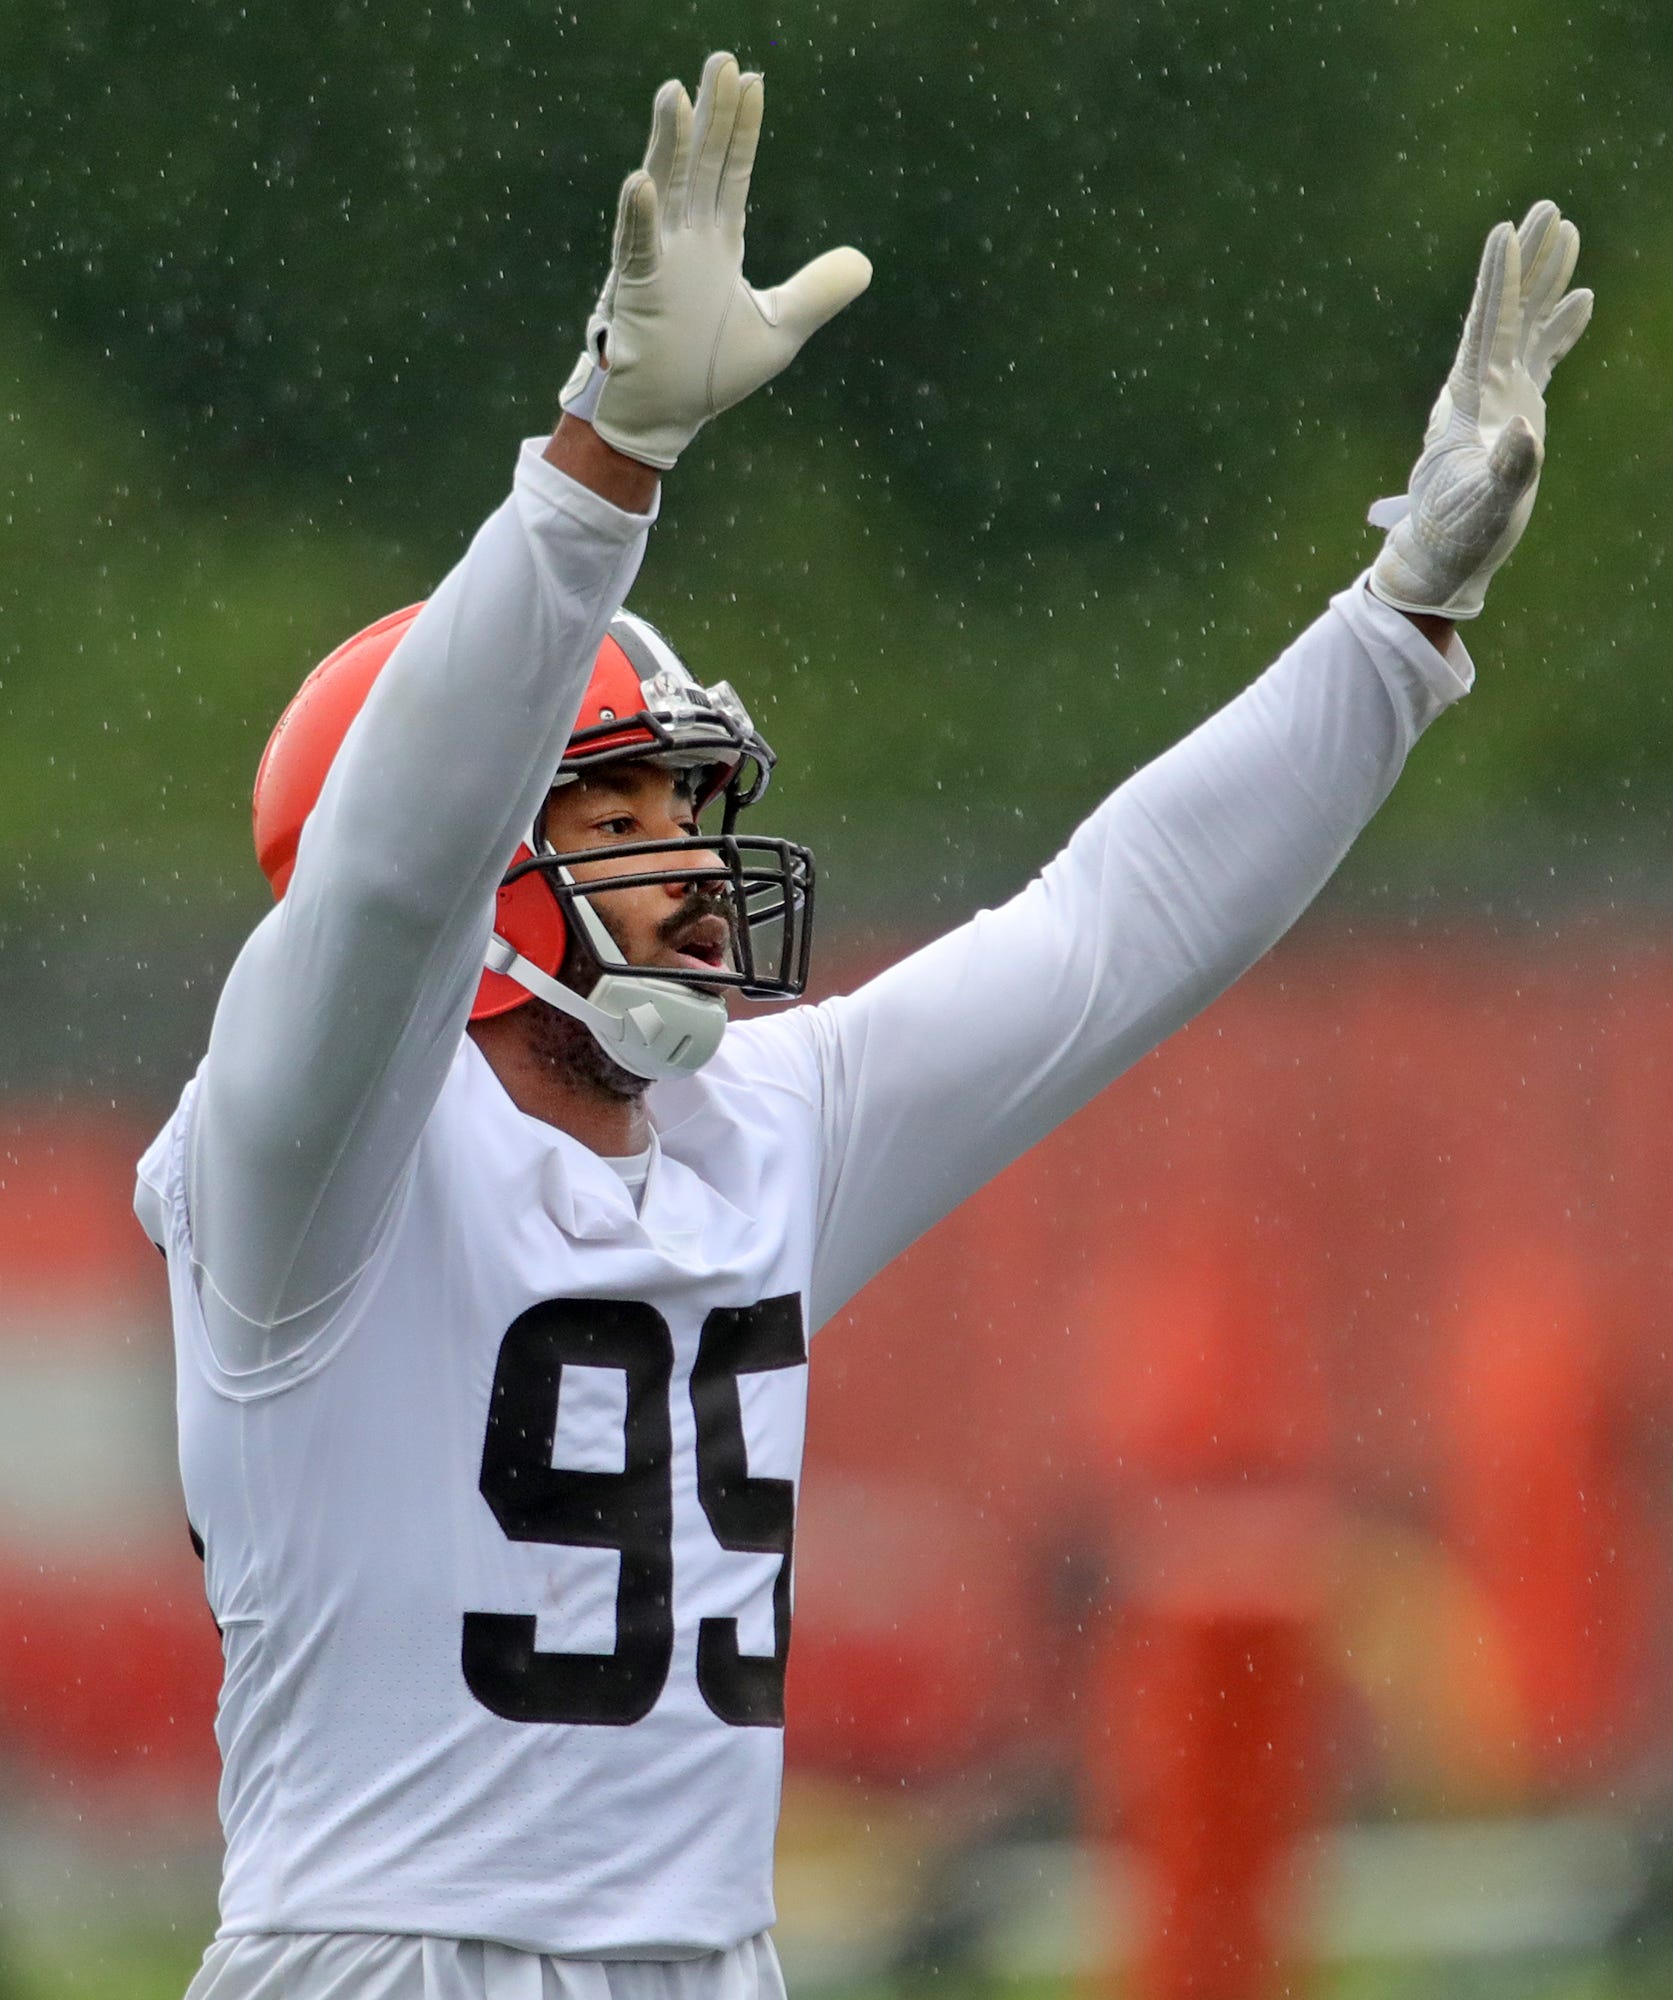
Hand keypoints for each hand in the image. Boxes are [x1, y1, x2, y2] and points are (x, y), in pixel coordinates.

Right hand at [559, 52, 872, 470]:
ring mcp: (658, 262)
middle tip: (721, 62)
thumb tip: (865, 263)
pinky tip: (643, 181)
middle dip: (711, 116)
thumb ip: (817, 292)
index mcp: (718, 244)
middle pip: (700, 165)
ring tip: (677, 95)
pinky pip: (636, 248)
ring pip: (664, 190)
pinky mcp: (636, 292)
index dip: (744, 130)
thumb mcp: (780, 329)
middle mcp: (686, 241)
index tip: (753, 81)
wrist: (666, 418)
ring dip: (668, 145)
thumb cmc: (709, 374)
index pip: (733, 174)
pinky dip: (639, 217)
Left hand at [1368, 201, 1591, 619]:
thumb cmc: (1459, 532)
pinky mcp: (1515, 409)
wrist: (1444, 552)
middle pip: (1508, 309)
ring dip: (1546, 280)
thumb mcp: (1485, 506)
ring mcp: (1500, 395)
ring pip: (1525, 324)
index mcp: (1470, 400)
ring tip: (1567, 230)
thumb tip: (1526, 432)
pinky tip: (1582, 299)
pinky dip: (1559, 328)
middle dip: (1528, 259)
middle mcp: (1482, 387)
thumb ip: (1506, 471)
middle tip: (1547, 208)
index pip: (1486, 327)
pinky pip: (1540, 356)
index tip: (1504, 233)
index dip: (1498, 281)